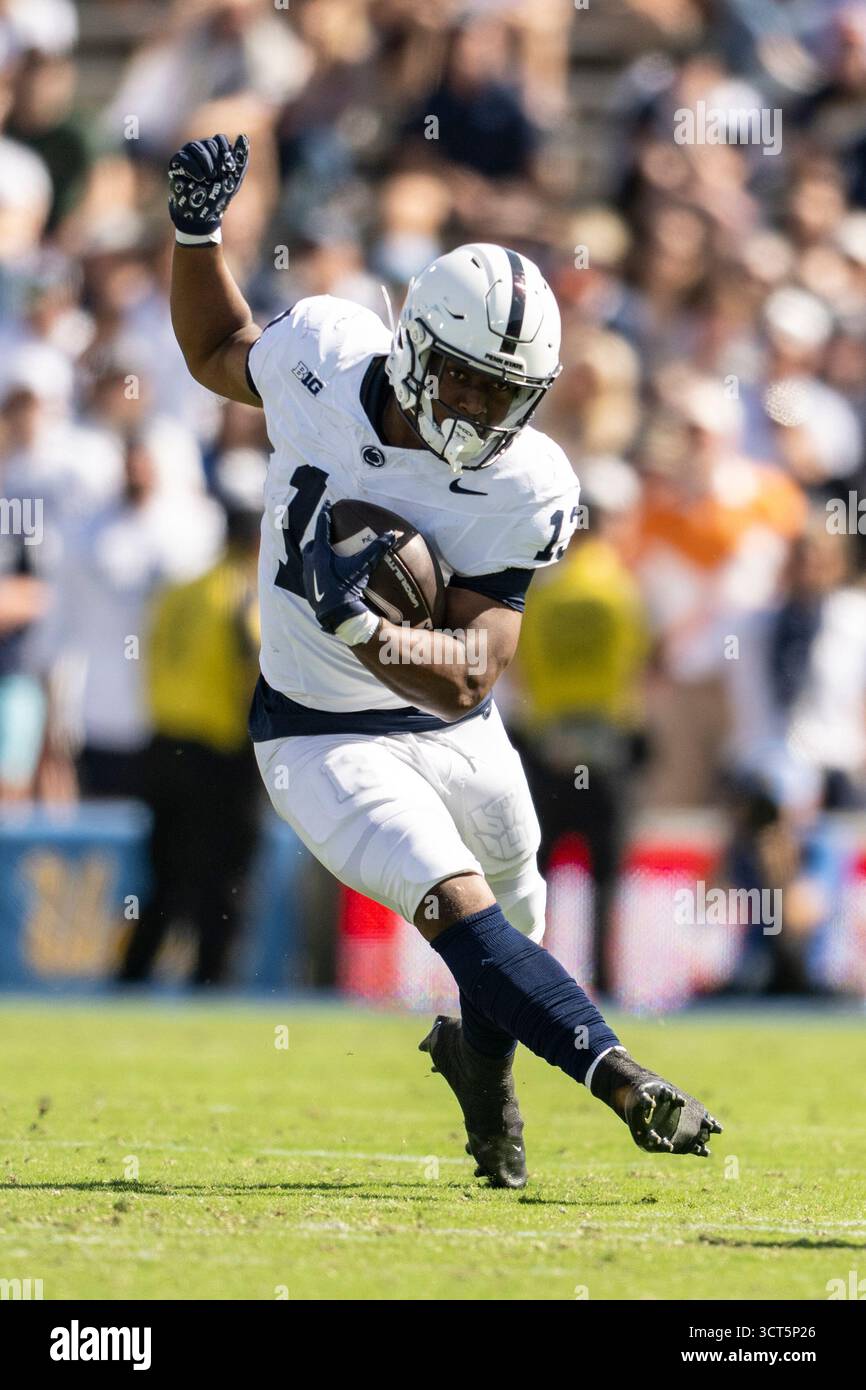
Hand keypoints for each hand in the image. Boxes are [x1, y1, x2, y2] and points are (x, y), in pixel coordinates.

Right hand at [168, 133, 248, 236]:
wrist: (203, 213)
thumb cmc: (219, 195)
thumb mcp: (234, 178)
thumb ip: (240, 158)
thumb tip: (244, 136)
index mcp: (214, 152)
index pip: (219, 139)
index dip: (224, 151)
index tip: (228, 167)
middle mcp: (200, 150)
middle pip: (208, 143)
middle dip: (215, 160)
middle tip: (216, 176)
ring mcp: (187, 156)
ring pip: (194, 146)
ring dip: (204, 162)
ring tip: (208, 178)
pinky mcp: (176, 164)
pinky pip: (182, 156)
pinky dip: (192, 167)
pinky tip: (199, 179)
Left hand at [302, 502, 396, 634]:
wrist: (338, 614)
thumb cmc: (348, 587)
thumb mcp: (363, 566)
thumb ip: (377, 549)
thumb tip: (391, 534)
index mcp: (321, 552)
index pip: (322, 526)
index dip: (325, 513)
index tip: (327, 504)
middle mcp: (310, 561)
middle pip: (313, 543)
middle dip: (320, 537)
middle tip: (328, 535)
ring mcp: (307, 575)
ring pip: (310, 558)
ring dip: (317, 553)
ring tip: (328, 554)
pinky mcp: (308, 587)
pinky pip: (311, 572)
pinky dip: (317, 568)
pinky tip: (327, 573)